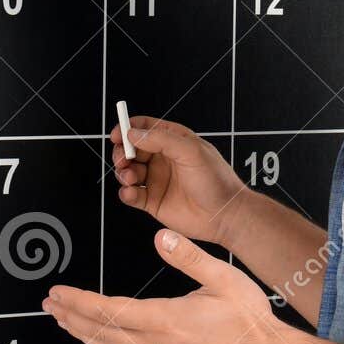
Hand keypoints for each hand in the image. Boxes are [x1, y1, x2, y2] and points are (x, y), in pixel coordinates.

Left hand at [43, 228, 289, 343]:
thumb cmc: (248, 319)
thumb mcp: (223, 277)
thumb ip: (188, 255)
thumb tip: (160, 235)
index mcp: (164, 319)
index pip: (108, 309)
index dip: (78, 300)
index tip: (58, 292)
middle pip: (100, 331)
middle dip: (71, 316)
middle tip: (49, 304)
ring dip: (83, 333)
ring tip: (65, 322)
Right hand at [110, 115, 251, 248]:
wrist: (226, 215)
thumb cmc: (216, 180)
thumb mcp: (191, 151)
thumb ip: (161, 139)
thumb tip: (133, 134)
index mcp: (173, 141)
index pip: (145, 128)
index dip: (128, 128)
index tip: (117, 134)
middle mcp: (163, 159)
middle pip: (131, 149)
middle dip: (122, 152)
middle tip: (123, 159)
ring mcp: (157, 180)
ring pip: (128, 172)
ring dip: (123, 173)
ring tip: (130, 178)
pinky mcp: (153, 202)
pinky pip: (132, 195)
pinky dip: (126, 193)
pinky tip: (131, 193)